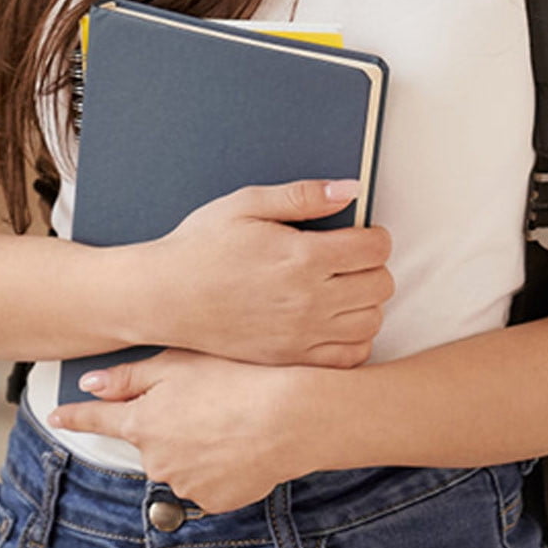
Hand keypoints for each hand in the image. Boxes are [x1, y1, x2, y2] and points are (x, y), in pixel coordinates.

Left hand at [49, 351, 316, 512]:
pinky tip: (240, 440)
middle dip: (164, 421)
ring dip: (193, 442)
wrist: (291, 416)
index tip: (57, 416)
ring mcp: (186, 485)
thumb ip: (130, 376)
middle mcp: (157, 461)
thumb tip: (90, 385)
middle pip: (148, 439)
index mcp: (143, 424)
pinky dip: (217, 462)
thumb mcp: (178, 362)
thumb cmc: (238, 378)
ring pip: (179, 459)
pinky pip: (207, 479)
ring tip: (229, 415)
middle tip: (202, 395)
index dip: (75, 416)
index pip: (97, 420)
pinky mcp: (217, 500)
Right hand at [156, 179, 391, 367]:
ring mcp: (301, 335)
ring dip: (368, 302)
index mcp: (303, 257)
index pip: (375, 249)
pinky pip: (349, 357)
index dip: (375, 235)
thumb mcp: (247, 204)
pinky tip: (335, 320)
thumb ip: (303, 196)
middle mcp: (309, 301)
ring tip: (344, 287)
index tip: (361, 234)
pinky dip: (354, 339)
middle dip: (374, 266)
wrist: (165, 296)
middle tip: (351, 258)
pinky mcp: (290, 359)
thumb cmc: (202, 246)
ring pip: (371, 322)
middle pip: (381, 285)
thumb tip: (350, 189)